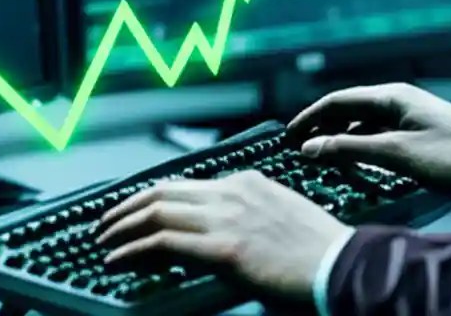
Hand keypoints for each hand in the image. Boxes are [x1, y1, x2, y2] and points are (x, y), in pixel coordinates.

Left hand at [94, 171, 349, 302]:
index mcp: (245, 182)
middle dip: (126, 208)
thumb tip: (211, 233)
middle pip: (161, 192)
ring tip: (103, 242)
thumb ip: (244, 216)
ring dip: (122, 228)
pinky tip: (117, 260)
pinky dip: (133, 250)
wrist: (346, 268)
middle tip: (105, 223)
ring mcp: (226, 218)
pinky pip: (162, 243)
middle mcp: (231, 193)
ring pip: (155, 214)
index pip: (182, 184)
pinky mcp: (223, 248)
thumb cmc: (321, 253)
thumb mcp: (278, 218)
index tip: (131, 209)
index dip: (149, 197)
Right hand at [288, 83, 450, 199]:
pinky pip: (379, 135)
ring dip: (341, 138)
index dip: (309, 118)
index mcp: (391, 97)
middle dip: (321, 127)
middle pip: (348, 110)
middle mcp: (399, 101)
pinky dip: (362, 147)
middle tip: (298, 146)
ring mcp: (411, 117)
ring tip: (322, 157)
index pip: (337, 101)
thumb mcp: (397, 154)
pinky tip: (357, 163)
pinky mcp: (421, 134)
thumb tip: (311, 147)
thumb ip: (351, 148)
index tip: (288, 135)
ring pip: (364, 124)